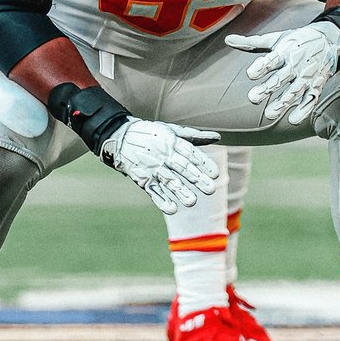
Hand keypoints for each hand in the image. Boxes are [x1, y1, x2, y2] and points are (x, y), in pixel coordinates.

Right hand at [100, 119, 219, 214]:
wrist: (121, 137)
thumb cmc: (152, 134)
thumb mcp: (173, 131)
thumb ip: (195, 137)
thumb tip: (218, 137)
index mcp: (173, 142)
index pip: (190, 153)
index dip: (203, 163)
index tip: (215, 174)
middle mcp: (163, 155)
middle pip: (182, 168)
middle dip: (196, 179)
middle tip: (211, 190)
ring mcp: (153, 168)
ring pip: (168, 180)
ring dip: (180, 191)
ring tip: (192, 202)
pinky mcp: (142, 179)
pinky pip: (153, 190)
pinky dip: (161, 200)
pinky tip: (172, 209)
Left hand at [225, 22, 339, 124]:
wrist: (330, 39)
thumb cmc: (296, 40)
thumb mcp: (275, 38)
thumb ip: (251, 43)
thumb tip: (227, 40)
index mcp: (285, 51)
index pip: (272, 59)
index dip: (262, 66)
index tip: (250, 74)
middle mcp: (296, 64)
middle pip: (281, 77)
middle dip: (268, 88)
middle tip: (252, 98)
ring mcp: (307, 76)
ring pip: (295, 91)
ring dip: (283, 103)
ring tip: (269, 114)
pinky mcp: (317, 85)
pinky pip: (311, 99)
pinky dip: (303, 110)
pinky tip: (292, 120)